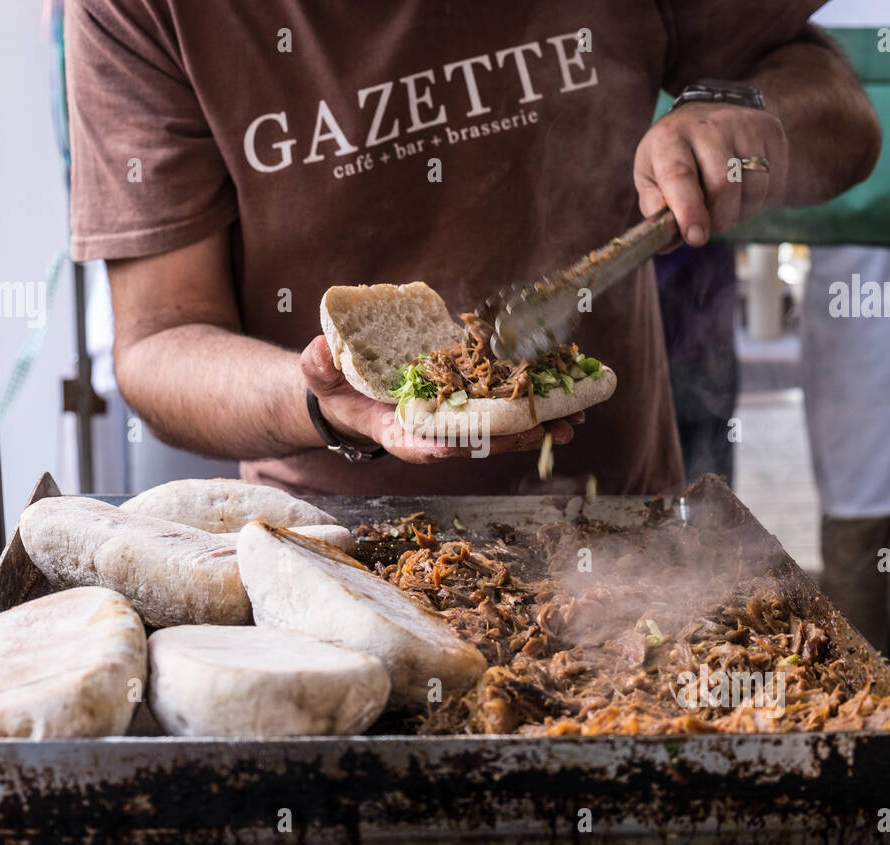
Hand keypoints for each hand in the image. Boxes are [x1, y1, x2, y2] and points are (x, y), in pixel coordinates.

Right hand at [299, 336, 581, 463]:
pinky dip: (533, 404)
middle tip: (541, 431)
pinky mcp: (469, 402)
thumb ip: (319, 365)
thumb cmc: (337, 388)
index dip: (434, 447)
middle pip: (472, 441)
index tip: (449, 449)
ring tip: (570, 423)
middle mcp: (431, 432)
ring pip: (499, 429)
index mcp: (395, 431)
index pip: (414, 444)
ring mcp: (454, 420)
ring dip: (535, 427)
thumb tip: (320, 351)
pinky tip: (565, 398)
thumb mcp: (320, 375)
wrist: (355, 390)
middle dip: (507, 438)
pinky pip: (504, 405)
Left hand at [633, 102, 788, 246]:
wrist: (704, 112)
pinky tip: (744, 189)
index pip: (680, 176)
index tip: (695, 237)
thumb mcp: (650, 176)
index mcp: (669, 138)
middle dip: (720, 219)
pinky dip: (760, 199)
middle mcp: (707, 125)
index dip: (689, 211)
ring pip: (754, 187)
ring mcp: (743, 124)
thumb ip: (655, 208)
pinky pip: (774, 181)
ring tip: (726, 207)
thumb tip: (668, 242)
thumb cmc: (673, 155)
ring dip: (741, 212)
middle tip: (711, 225)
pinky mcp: (770, 130)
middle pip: (724, 185)